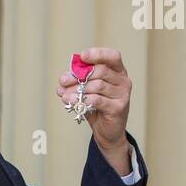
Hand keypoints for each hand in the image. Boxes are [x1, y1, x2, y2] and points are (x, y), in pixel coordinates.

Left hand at [56, 47, 132, 169]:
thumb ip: (78, 83)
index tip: (82, 56)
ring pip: (98, 85)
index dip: (98, 53)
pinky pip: (98, 100)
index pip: (112, 56)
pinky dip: (83, 100)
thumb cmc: (97, 108)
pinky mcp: (118, 108)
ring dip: (78, 89)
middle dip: (79, 75)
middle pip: (101, 71)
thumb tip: (62, 83)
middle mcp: (123, 81)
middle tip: (63, 81)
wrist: (107, 131)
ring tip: (64, 95)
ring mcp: (123, 94)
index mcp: (118, 71)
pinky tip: (72, 102)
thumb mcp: (87, 91)